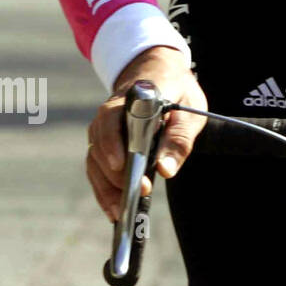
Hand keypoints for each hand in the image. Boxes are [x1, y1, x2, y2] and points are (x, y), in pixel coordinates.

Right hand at [86, 46, 206, 222]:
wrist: (160, 74)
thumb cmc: (178, 92)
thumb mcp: (190, 111)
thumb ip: (179, 138)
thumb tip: (165, 170)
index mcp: (133, 98)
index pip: (113, 117)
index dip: (114, 142)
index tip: (121, 164)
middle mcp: (110, 112)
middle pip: (101, 144)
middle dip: (116, 173)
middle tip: (137, 192)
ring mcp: (104, 128)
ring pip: (94, 159)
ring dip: (106, 186)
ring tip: (119, 210)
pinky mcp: (104, 143)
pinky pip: (97, 167)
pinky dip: (103, 187)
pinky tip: (113, 207)